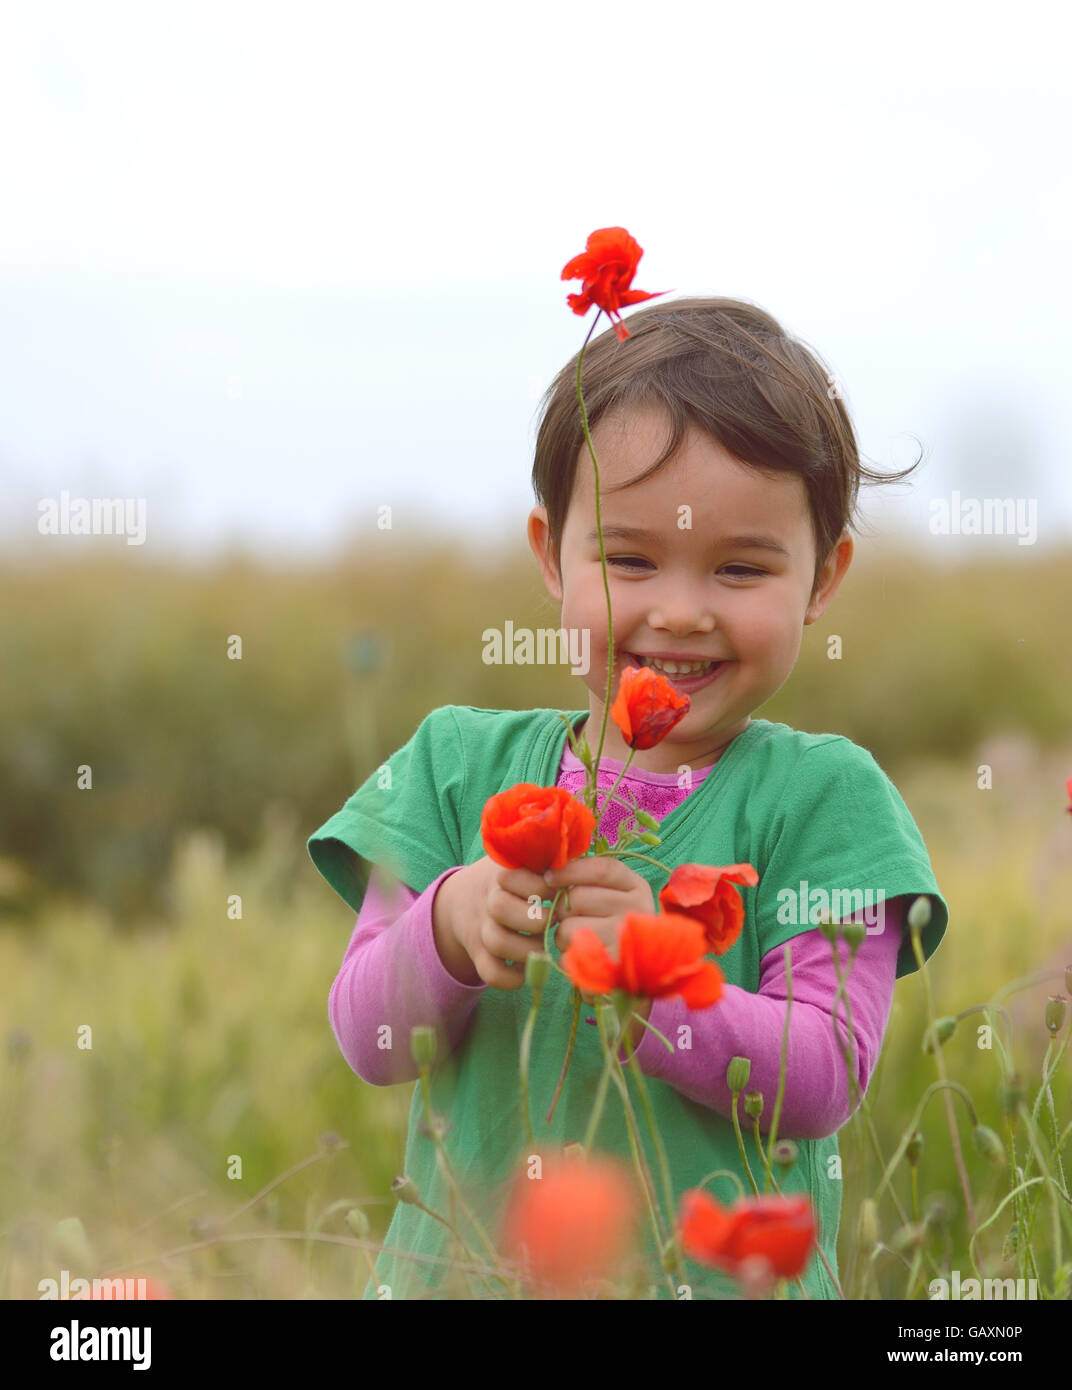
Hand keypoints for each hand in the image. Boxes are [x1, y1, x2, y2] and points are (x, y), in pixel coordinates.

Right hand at [437, 855, 560, 990]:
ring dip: (528, 949)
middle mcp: (487, 900)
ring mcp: (481, 928)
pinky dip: (513, 977)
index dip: (541, 886)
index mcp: (500, 873)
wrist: (465, 898)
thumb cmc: (514, 878)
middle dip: (537, 919)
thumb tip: (580, 861)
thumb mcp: (525, 862)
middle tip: (555, 920)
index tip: (558, 889)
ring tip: (544, 946)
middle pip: (501, 908)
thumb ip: (550, 860)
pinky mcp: (478, 954)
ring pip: (498, 942)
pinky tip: (529, 968)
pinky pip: (491, 973)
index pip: (511, 876)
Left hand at [545, 856, 656, 1046]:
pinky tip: (581, 958)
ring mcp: (626, 940)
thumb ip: (588, 880)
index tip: (549, 877)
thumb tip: (551, 871)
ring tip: (578, 940)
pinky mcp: (612, 970)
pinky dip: (567, 958)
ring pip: (569, 928)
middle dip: (562, 909)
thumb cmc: (615, 925)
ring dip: (562, 935)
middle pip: (577, 897)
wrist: (638, 973)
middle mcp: (636, 910)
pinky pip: (570, 957)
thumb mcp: (612, 895)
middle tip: (569, 918)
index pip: (600, 869)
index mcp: (636, 887)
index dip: (570, 871)